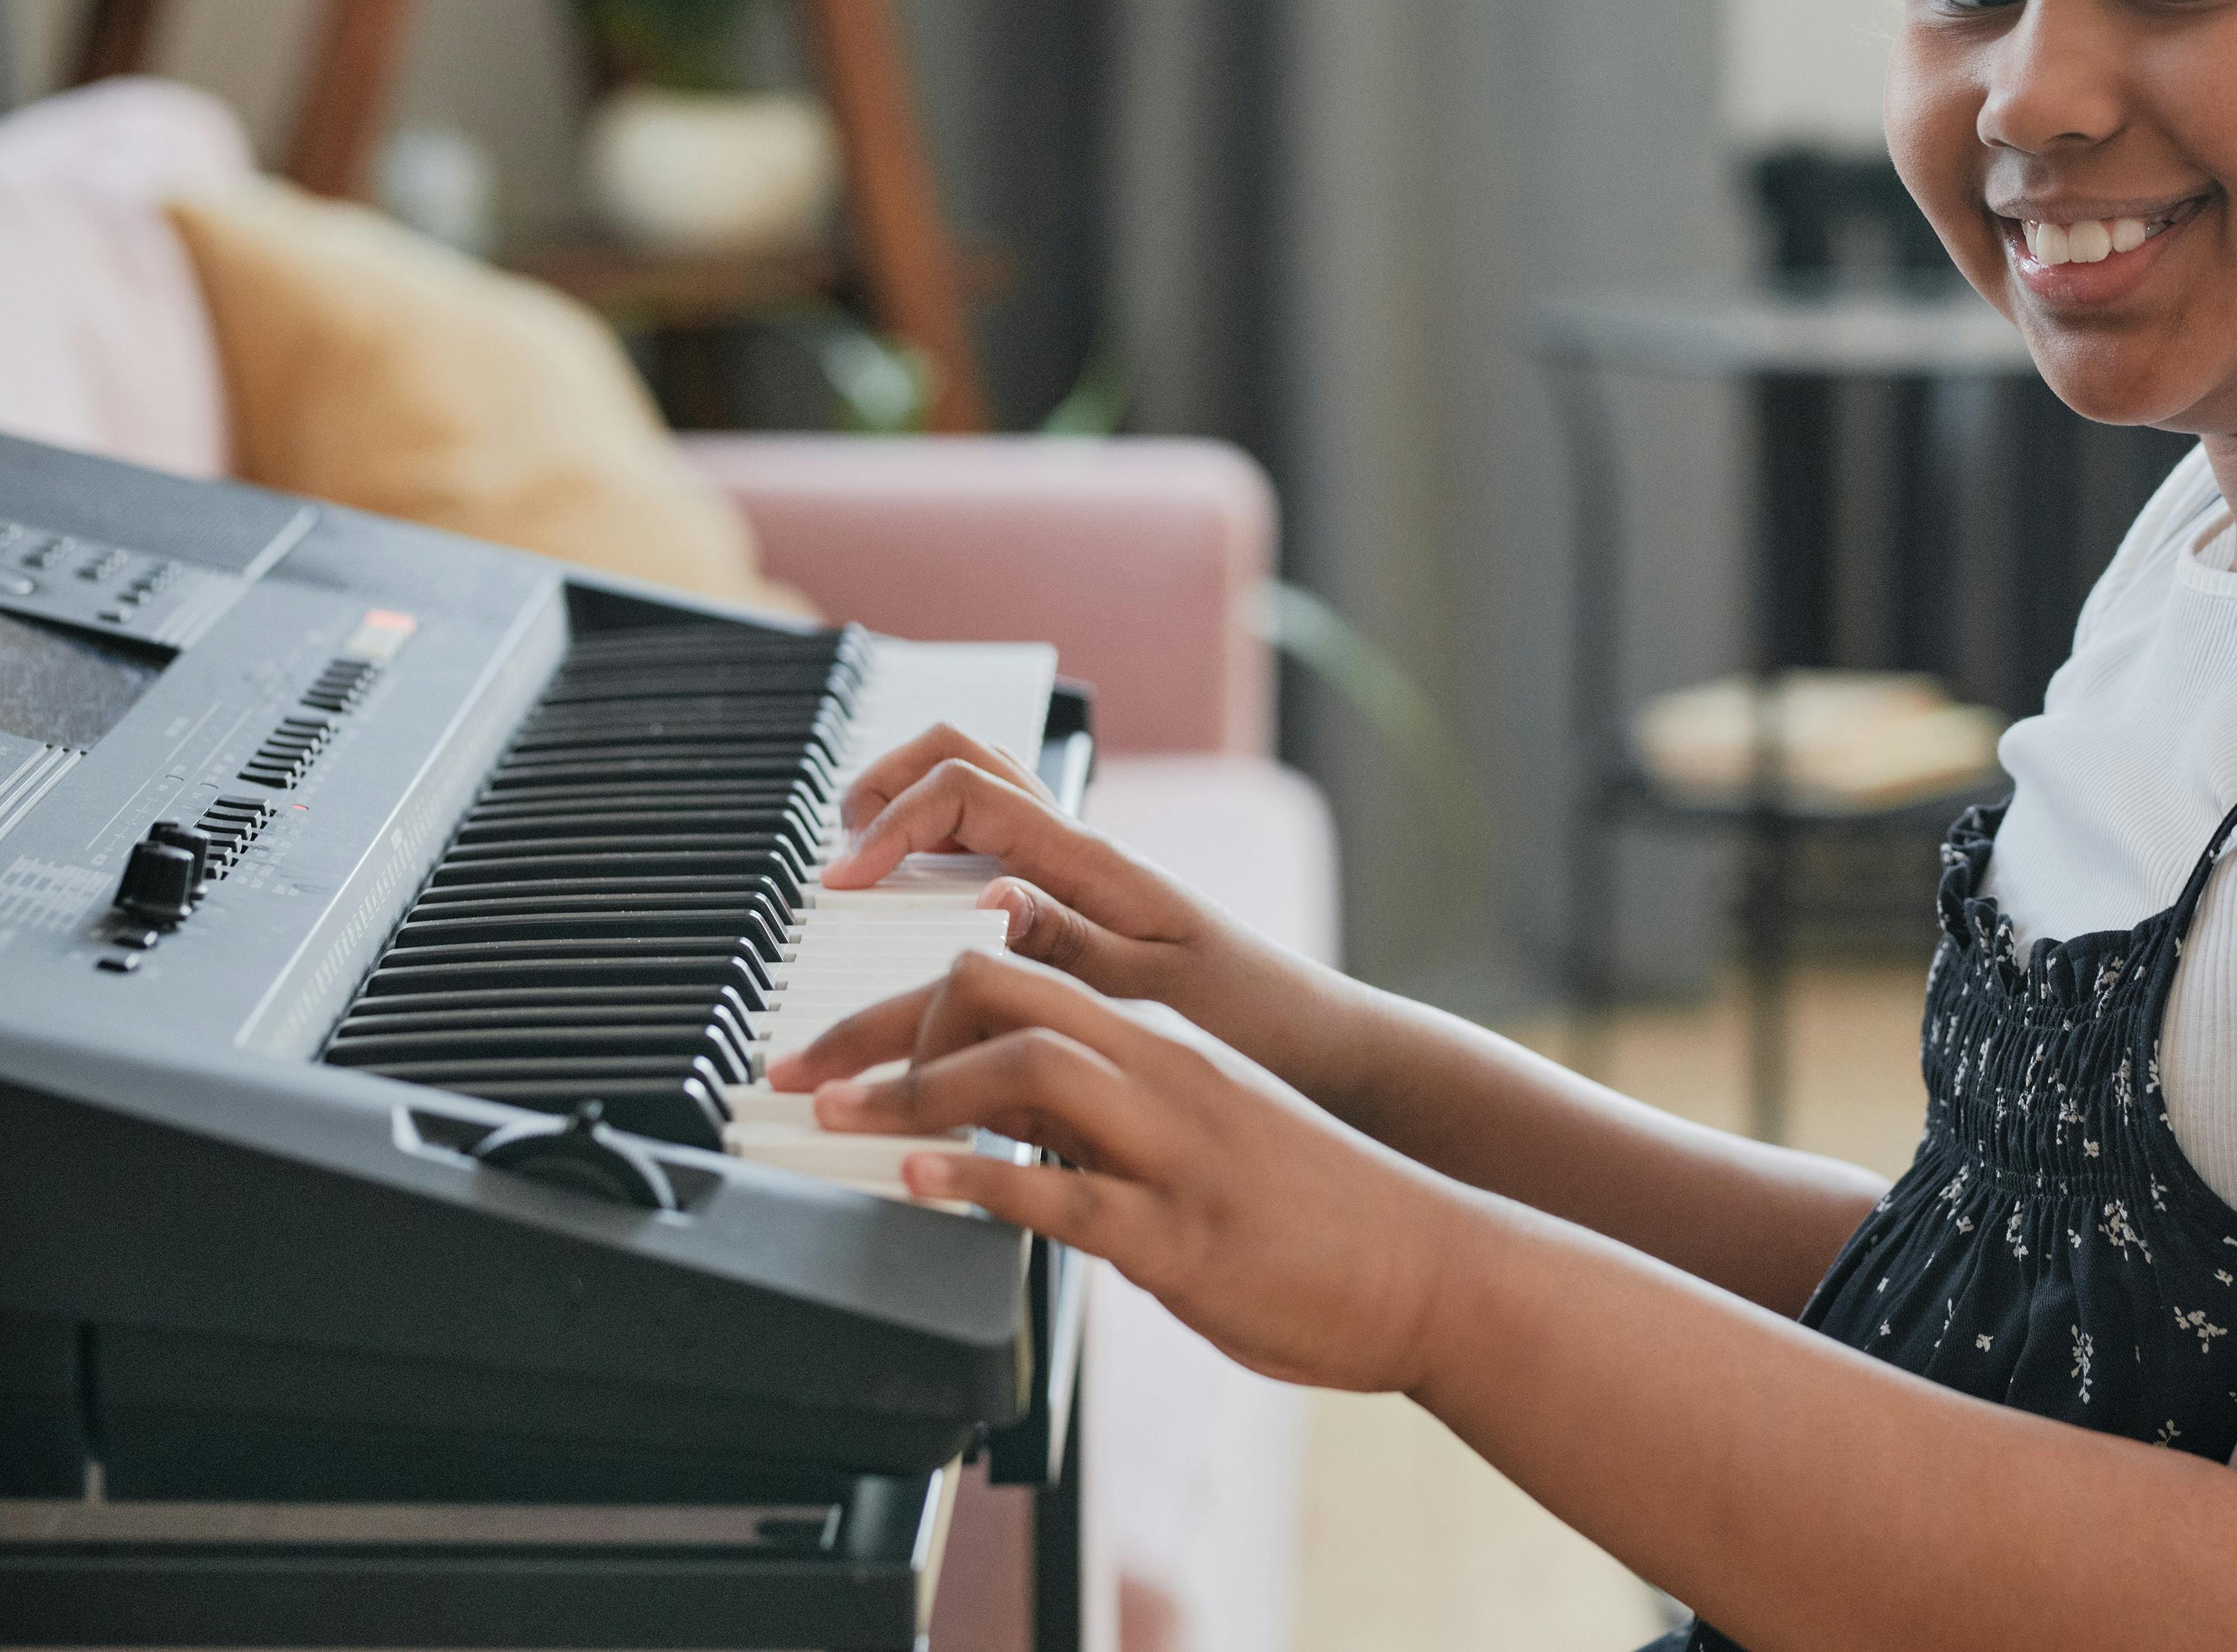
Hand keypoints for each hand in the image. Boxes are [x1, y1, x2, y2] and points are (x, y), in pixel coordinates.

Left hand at [789, 947, 1469, 1393]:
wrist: (1432, 1262)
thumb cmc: (1320, 1209)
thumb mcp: (1210, 1132)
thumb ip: (1117, 1122)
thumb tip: (1017, 1138)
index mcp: (1163, 1043)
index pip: (1015, 974)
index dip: (908, 1000)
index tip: (840, 1041)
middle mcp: (1162, 1072)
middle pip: (999, 990)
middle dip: (883, 1026)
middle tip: (804, 1073)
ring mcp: (1173, 1147)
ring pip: (1026, 1066)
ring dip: (914, 1089)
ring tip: (839, 1115)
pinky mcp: (1182, 1232)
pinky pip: (1066, 1194)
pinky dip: (981, 1181)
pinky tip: (923, 1180)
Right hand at [798, 725, 1365, 1101]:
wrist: (1319, 1043)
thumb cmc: (1253, 1021)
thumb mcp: (1153, 996)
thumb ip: (1067, 945)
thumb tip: (989, 892)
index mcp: (1093, 862)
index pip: (967, 791)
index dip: (890, 825)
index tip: (843, 884)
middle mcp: (1086, 851)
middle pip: (968, 756)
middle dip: (888, 781)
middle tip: (840, 846)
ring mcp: (1085, 871)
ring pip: (984, 790)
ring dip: (914, 802)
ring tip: (862, 856)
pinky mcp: (1089, 904)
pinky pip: (1003, 844)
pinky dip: (947, 844)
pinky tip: (925, 895)